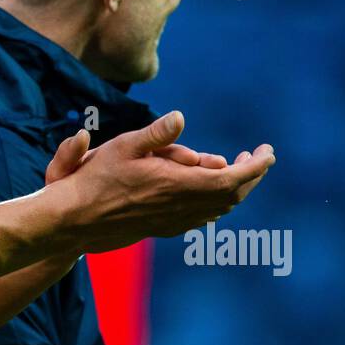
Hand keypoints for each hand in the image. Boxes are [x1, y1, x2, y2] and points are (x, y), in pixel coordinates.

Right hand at [50, 111, 275, 250]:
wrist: (75, 221)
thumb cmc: (95, 179)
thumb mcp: (122, 146)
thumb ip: (155, 133)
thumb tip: (181, 117)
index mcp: (177, 185)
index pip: (232, 179)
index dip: (255, 167)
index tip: (268, 153)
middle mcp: (181, 207)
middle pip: (232, 195)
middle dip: (251, 176)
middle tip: (257, 156)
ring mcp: (173, 221)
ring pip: (219, 208)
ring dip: (234, 189)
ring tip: (236, 169)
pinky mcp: (163, 228)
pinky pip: (202, 217)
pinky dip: (216, 202)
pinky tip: (208, 191)